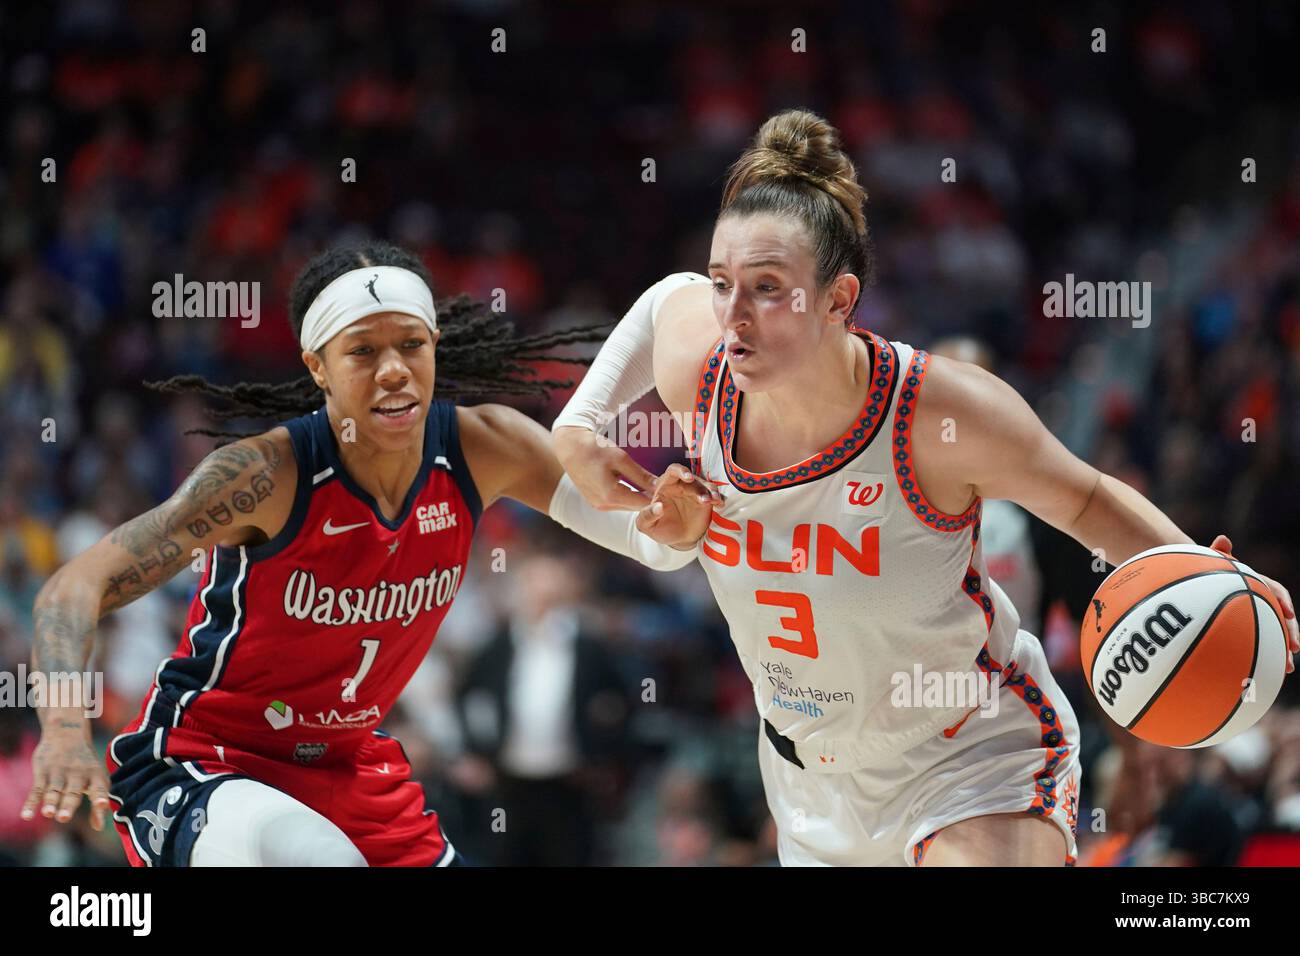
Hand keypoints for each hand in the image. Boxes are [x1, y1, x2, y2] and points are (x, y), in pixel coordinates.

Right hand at [21, 728, 110, 830]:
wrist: (67, 734)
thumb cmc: (85, 765)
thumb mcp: (96, 779)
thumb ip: (97, 803)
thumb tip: (99, 827)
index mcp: (96, 776)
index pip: (100, 787)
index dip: (101, 797)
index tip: (102, 805)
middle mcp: (79, 774)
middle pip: (73, 792)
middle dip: (69, 805)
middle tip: (64, 817)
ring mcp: (60, 772)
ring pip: (54, 791)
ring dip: (51, 802)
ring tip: (48, 813)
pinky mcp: (44, 772)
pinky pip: (37, 790)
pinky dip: (31, 803)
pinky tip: (26, 816)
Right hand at [553, 425, 657, 510]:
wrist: (570, 448)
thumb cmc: (595, 449)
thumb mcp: (621, 459)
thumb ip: (641, 476)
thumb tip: (660, 486)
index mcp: (611, 495)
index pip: (643, 503)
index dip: (657, 496)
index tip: (667, 486)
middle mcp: (604, 505)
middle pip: (635, 506)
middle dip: (648, 496)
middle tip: (660, 483)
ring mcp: (598, 505)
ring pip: (626, 504)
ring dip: (637, 496)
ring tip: (648, 482)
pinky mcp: (595, 502)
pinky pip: (616, 502)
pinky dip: (626, 495)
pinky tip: (632, 484)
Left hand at [636, 463, 719, 548]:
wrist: (676, 539)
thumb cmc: (659, 528)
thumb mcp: (646, 525)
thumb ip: (647, 516)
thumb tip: (658, 507)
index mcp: (666, 486)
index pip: (673, 471)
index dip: (681, 471)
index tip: (688, 478)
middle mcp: (683, 486)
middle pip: (694, 479)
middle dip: (700, 487)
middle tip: (704, 499)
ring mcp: (696, 493)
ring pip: (707, 486)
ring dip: (711, 493)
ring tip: (713, 502)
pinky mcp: (708, 502)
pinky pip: (715, 496)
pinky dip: (718, 498)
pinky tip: (720, 504)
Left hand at [1209, 534, 1298, 673]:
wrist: (1197, 581)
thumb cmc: (1205, 571)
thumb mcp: (1211, 562)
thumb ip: (1218, 553)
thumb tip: (1222, 539)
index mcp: (1257, 584)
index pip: (1276, 590)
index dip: (1283, 600)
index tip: (1287, 611)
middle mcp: (1261, 600)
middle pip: (1282, 618)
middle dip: (1291, 633)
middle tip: (1294, 648)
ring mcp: (1255, 616)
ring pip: (1274, 635)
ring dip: (1281, 651)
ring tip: (1285, 669)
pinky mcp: (1246, 630)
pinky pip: (1256, 644)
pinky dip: (1260, 657)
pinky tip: (1258, 676)